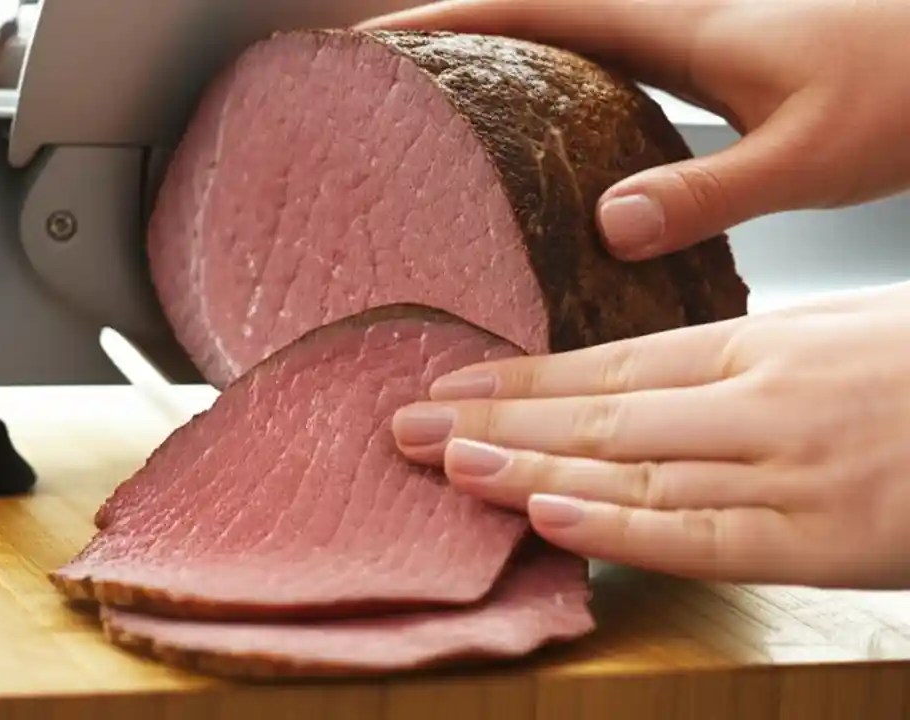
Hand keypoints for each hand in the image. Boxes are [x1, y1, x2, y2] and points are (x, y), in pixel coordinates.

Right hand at [358, 0, 909, 260]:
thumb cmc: (908, 89)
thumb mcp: (811, 154)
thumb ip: (711, 188)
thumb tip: (606, 225)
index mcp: (678, 25)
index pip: (538, 7)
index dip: (452, 18)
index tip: (379, 37)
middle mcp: (672, 21)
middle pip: (536, 14)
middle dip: (456, 34)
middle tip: (387, 77)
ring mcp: (690, 42)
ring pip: (566, 42)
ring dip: (499, 62)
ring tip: (438, 106)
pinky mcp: (710, 70)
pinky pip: (604, 72)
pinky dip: (555, 94)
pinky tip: (544, 142)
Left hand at [390, 282, 909, 588]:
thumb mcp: (829, 344)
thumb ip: (736, 372)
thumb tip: (641, 392)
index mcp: (758, 349)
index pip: (608, 364)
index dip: (520, 379)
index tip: (447, 385)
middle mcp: (756, 402)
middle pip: (599, 413)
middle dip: (494, 421)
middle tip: (400, 424)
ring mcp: (785, 469)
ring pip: (632, 469)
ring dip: (530, 469)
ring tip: (445, 464)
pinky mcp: (822, 537)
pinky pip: (703, 534)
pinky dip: (619, 527)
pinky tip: (548, 517)